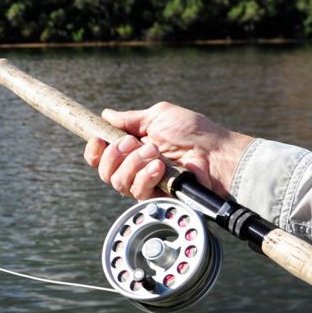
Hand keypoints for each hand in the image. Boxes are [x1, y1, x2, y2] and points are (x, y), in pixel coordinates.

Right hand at [83, 102, 253, 199]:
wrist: (216, 153)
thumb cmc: (194, 132)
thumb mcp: (159, 116)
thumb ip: (130, 118)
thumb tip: (106, 115)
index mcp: (132, 146)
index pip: (100, 154)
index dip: (95, 149)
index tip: (100, 140)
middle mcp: (135, 166)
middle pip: (104, 170)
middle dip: (114, 154)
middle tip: (134, 143)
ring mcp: (144, 182)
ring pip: (117, 181)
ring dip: (133, 163)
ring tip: (155, 153)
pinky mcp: (155, 197)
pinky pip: (135, 192)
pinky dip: (145, 177)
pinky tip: (160, 167)